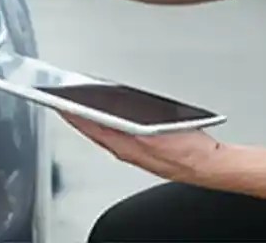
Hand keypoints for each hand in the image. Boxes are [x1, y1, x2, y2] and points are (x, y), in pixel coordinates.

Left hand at [60, 113, 224, 184]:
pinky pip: (118, 135)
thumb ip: (131, 129)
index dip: (71, 113)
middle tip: (63, 100)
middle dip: (79, 115)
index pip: (89, 127)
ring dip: (93, 118)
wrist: (209, 165)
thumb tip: (112, 120)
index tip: (56, 101)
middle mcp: (126, 150)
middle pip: (94, 129)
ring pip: (105, 132)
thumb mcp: (154, 135)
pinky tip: (110, 116)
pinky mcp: (144, 149)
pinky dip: (109, 124)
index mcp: (125, 146)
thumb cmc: (187, 152)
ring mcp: (134, 150)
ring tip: (80, 104)